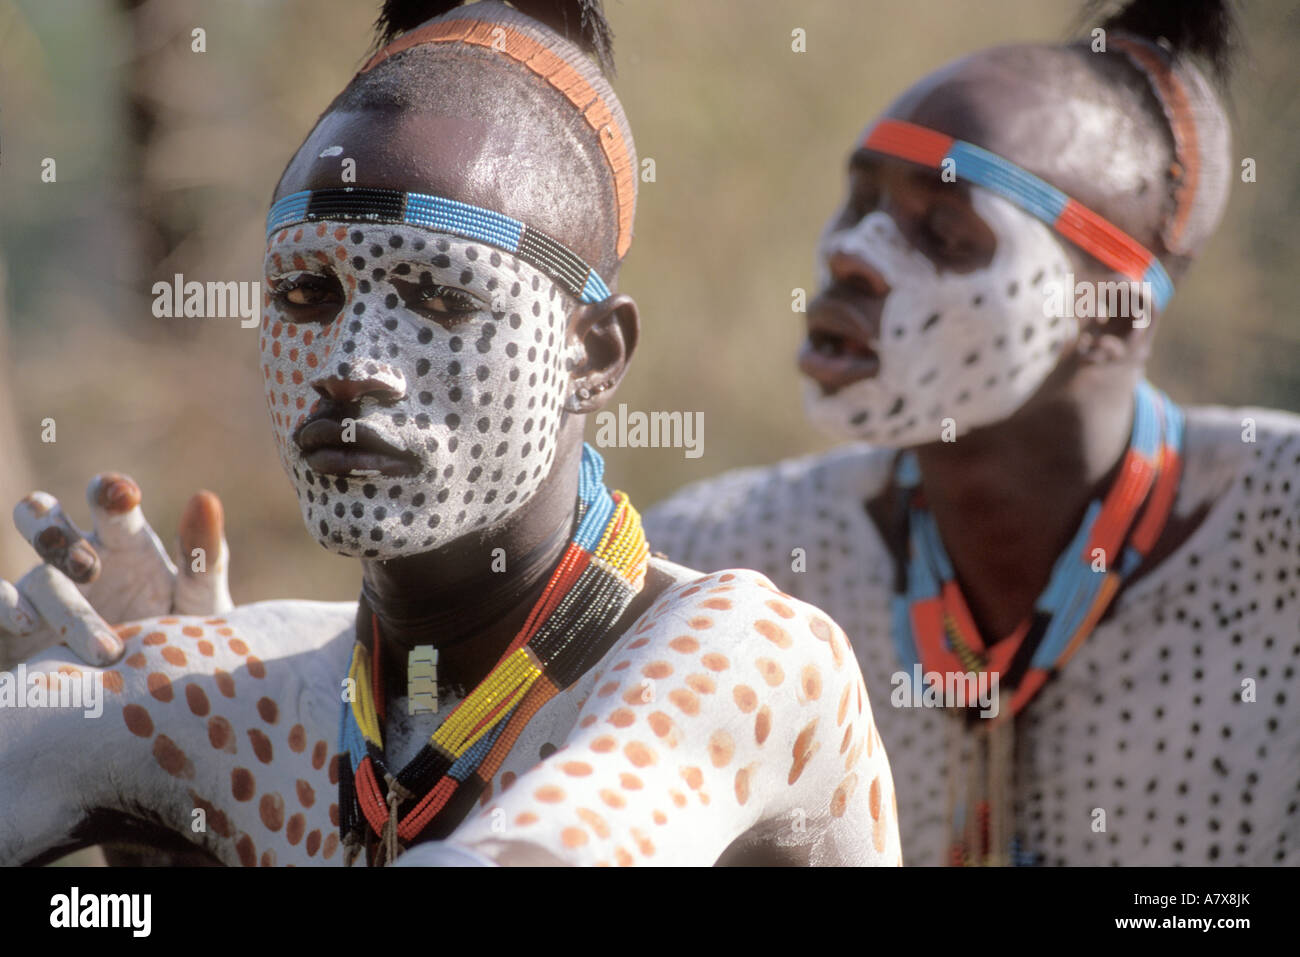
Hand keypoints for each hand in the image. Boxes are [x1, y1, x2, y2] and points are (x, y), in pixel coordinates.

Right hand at [0, 473, 231, 666]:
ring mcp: (43, 594)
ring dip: (58, 603)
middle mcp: (76, 561)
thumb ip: (204, 556)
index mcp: (126, 544)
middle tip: (89, 568)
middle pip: (44, 520)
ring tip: (81, 633)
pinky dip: (4, 608)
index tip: (123, 497)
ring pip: (36, 579)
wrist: (160, 705)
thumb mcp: (202, 602)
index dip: (110, 493)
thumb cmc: (185, 642)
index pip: (112, 504)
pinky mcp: (17, 631)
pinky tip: (23, 624)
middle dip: (55, 534)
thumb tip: (204, 497)